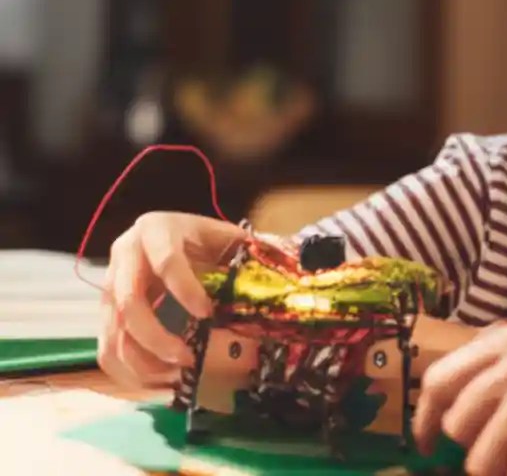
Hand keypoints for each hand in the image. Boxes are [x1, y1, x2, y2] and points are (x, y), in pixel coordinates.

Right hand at [98, 211, 245, 387]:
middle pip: (129, 302)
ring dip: (143, 361)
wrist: (173, 238)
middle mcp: (124, 255)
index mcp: (156, 230)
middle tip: (189, 359)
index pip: (165, 261)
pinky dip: (129, 372)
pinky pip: (107, 349)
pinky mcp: (106, 314)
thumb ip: (252, 252)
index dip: (185, 289)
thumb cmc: (207, 241)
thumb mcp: (227, 238)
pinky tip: (160, 381)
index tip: (208, 314)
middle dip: (158, 337)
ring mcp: (109, 287)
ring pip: (113, 331)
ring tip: (178, 375)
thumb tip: (295, 274)